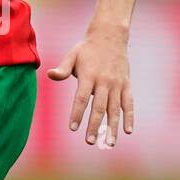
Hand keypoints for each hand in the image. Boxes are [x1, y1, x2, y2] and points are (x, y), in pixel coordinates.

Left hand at [47, 25, 132, 144]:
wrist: (111, 35)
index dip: (77, 113)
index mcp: (89, 75)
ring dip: (112, 127)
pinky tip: (127, 131)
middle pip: (99, 107)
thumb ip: (63, 68)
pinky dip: (129, 117)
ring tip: (109, 143)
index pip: (82, 97)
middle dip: (94, 125)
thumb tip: (49, 74)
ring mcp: (117, 84)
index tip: (73, 128)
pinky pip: (129, 103)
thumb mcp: (73, 55)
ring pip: (115, 109)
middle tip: (90, 141)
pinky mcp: (126, 84)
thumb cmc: (87, 48)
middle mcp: (104, 81)